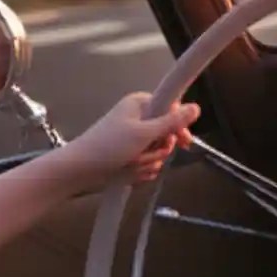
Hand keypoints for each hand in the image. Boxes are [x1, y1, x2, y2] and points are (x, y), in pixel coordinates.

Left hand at [67, 92, 198, 185]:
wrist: (80, 170)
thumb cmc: (109, 146)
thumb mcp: (144, 133)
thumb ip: (172, 122)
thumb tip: (196, 107)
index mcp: (140, 104)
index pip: (171, 108)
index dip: (179, 125)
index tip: (183, 141)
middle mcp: (139, 118)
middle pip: (167, 133)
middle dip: (159, 149)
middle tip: (147, 153)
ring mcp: (134, 138)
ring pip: (158, 152)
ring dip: (148, 161)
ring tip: (131, 163)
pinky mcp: (130, 156)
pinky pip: (148, 163)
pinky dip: (141, 170)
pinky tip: (128, 172)